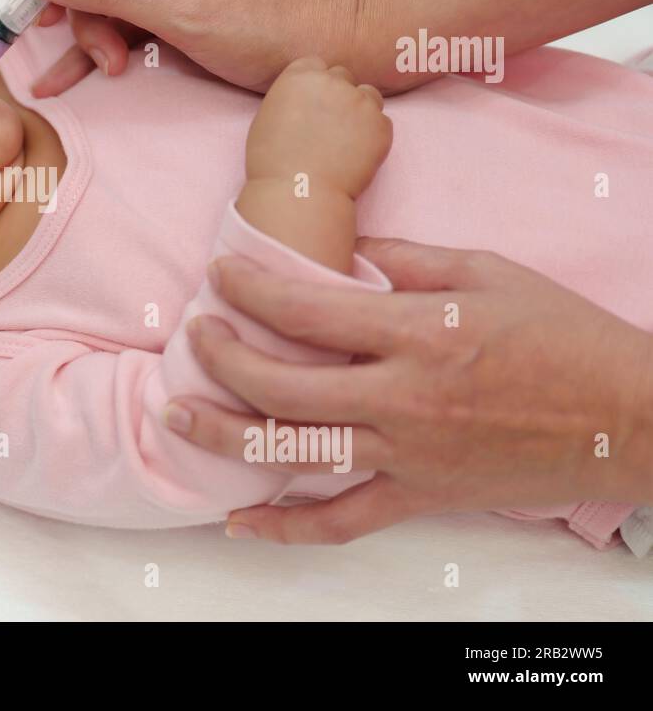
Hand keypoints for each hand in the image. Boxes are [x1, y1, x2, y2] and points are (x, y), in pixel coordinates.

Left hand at [170, 238, 652, 543]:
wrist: (630, 417)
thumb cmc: (564, 335)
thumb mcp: (487, 272)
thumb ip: (405, 262)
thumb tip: (342, 254)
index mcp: (417, 334)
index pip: (306, 310)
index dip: (249, 289)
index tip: (220, 273)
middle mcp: (401, 398)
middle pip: (280, 383)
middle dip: (221, 356)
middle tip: (193, 334)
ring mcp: (407, 454)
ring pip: (293, 453)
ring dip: (224, 434)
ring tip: (176, 414)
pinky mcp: (421, 496)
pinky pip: (342, 523)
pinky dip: (286, 529)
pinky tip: (239, 524)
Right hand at [244, 57, 390, 199]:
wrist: (297, 192)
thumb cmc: (272, 162)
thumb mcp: (267, 117)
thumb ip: (291, 97)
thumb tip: (306, 97)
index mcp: (300, 76)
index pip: (315, 65)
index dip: (314, 85)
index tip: (311, 104)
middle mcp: (333, 82)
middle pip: (343, 77)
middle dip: (337, 95)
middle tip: (328, 125)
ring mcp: (360, 102)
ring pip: (368, 95)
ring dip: (359, 110)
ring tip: (344, 139)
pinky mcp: (381, 125)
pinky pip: (381, 122)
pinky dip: (372, 135)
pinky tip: (354, 154)